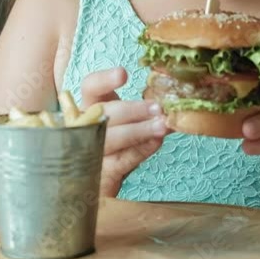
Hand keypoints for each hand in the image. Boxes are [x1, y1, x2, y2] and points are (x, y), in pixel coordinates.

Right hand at [80, 66, 169, 196]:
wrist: (101, 184)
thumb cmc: (118, 146)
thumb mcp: (129, 123)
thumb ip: (148, 114)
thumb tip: (175, 104)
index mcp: (90, 108)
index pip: (90, 87)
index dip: (104, 80)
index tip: (124, 74)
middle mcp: (84, 127)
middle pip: (101, 114)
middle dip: (131, 110)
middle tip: (157, 109)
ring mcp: (89, 152)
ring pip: (108, 138)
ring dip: (137, 130)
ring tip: (161, 127)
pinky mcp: (100, 174)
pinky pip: (120, 160)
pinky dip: (140, 150)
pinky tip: (156, 142)